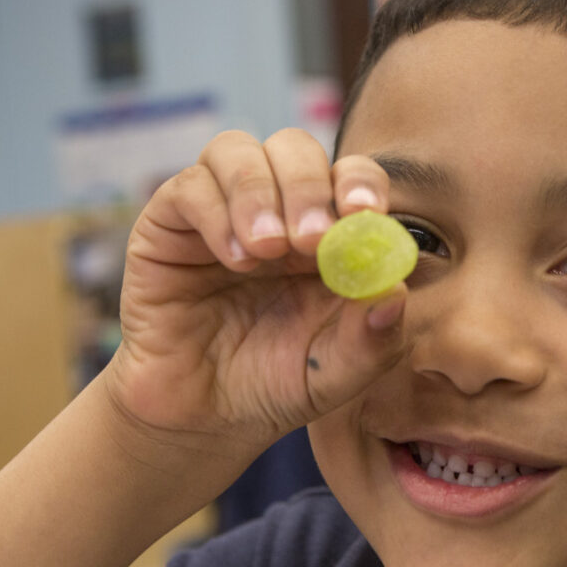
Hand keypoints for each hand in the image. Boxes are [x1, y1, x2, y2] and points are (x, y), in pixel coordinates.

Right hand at [104, 129, 408, 462]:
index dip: (361, 183)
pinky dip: (216, 213)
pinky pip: (189, 186)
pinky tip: (235, 259)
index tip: (366, 213)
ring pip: (237, 150)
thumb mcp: (339, 375)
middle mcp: (276, 211)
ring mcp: (221, 212)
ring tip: (268, 251)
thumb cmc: (278, 387)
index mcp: (329, 235)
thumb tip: (397, 290)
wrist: (204, 419)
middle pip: (295, 147)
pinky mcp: (169, 226)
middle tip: (314, 240)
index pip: (352, 177)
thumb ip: (374, 339)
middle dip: (309, 185)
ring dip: (259, 192)